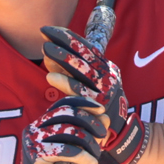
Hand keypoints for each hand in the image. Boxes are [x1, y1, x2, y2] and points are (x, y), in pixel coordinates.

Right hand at [11, 99, 106, 163]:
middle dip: (89, 121)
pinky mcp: (35, 156)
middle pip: (66, 113)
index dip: (83, 103)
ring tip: (97, 153)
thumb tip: (105, 115)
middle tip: (103, 134)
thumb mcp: (81, 145)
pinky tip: (91, 161)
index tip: (102, 109)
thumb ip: (91, 129)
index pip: (63, 103)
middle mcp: (35, 127)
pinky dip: (80, 155)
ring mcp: (33, 141)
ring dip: (88, 141)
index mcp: (44, 121)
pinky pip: (61, 150)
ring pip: (66, 131)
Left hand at [41, 26, 146, 163]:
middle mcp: (108, 75)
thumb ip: (68, 70)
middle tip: (45, 34)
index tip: (50, 29)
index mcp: (105, 67)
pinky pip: (81, 92)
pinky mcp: (99, 106)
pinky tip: (50, 76)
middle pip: (85, 55)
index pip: (87, 47)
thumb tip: (48, 55)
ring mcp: (105, 90)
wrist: (118, 135)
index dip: (68, 37)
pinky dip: (65, 82)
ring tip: (46, 49)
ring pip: (84, 70)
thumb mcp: (85, 85)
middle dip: (64, 43)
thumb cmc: (95, 108)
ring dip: (64, 58)